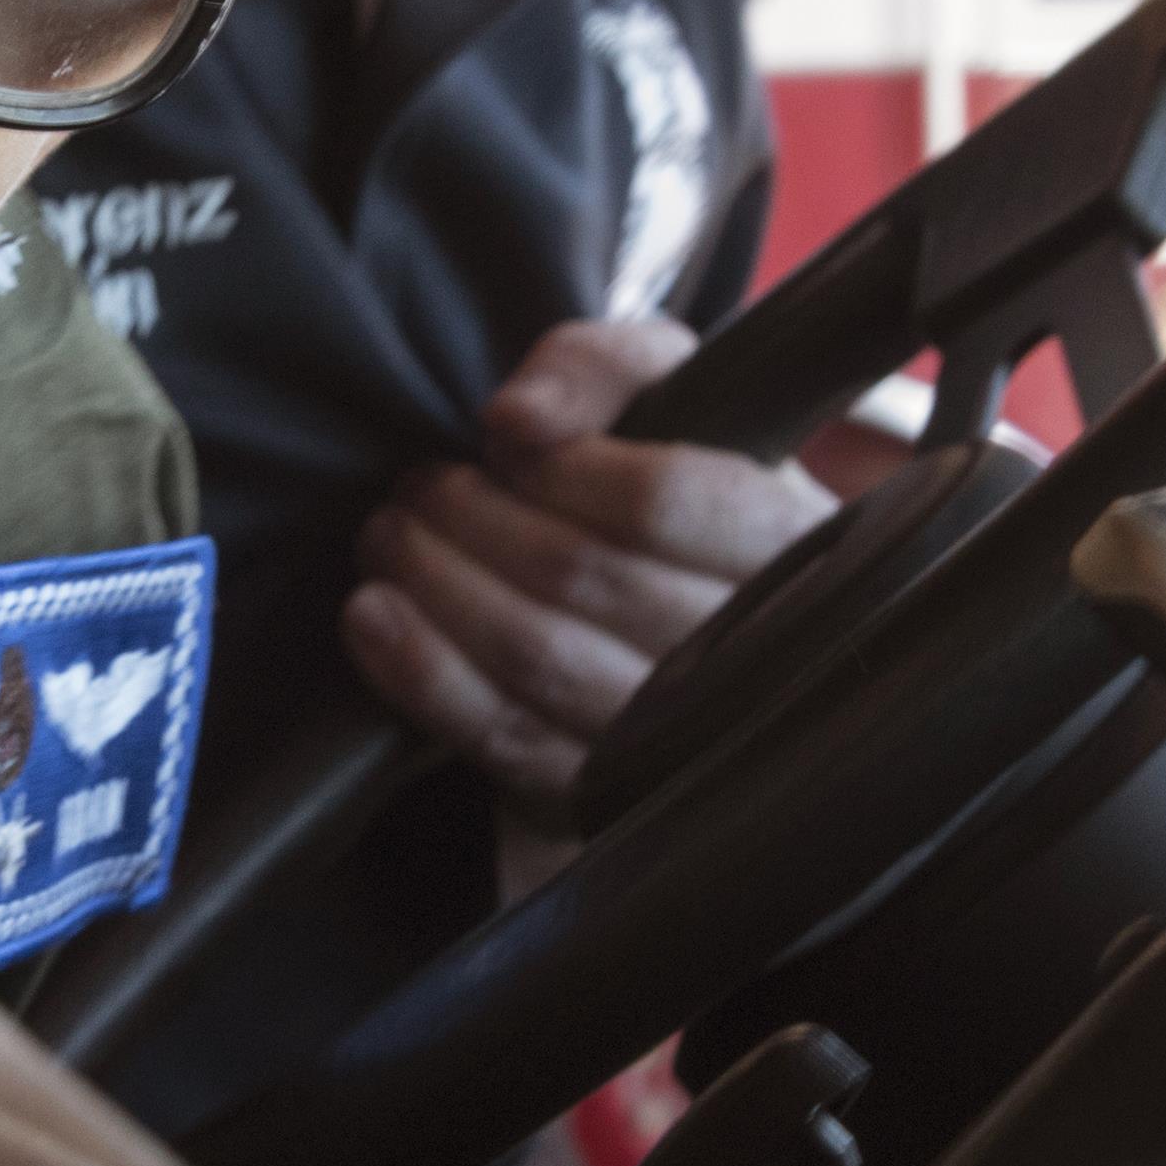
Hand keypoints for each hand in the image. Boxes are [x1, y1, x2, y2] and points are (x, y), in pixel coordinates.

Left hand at [343, 313, 906, 812]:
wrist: (710, 614)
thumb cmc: (687, 487)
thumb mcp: (673, 392)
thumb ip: (603, 367)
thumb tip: (518, 418)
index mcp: (792, 541)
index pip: (663, 502)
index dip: (559, 466)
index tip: (501, 445)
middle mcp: (755, 649)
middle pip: (583, 575)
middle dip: (470, 519)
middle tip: (416, 486)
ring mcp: (684, 739)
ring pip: (538, 658)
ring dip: (436, 586)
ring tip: (389, 537)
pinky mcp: (609, 798)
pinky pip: (506, 739)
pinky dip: (422, 673)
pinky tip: (374, 618)